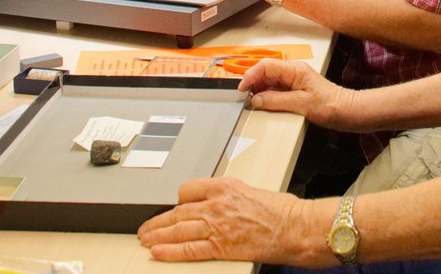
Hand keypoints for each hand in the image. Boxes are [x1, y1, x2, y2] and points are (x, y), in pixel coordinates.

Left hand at [137, 177, 308, 262]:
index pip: (188, 189)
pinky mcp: (221, 246)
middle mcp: (218, 204)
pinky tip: (158, 252)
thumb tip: (215, 206)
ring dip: (158, 235)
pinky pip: (189, 249)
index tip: (172, 207)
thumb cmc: (281, 211)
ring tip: (145, 239)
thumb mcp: (251, 191)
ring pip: (178, 230)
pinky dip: (170, 251)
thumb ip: (229, 197)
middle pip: (178, 212)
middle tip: (146, 227)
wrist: (295, 227)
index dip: (177, 200)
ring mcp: (218, 226)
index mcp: (225, 187)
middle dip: (158, 221)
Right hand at [240, 58, 356, 129]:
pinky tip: (261, 104)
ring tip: (250, 102)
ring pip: (269, 81)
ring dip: (258, 90)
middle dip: (252, 82)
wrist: (347, 112)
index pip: (266, 66)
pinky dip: (266, 96)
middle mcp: (293, 72)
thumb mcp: (301, 104)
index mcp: (294, 69)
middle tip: (242, 97)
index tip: (241, 89)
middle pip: (265, 72)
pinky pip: (275, 90)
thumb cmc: (330, 106)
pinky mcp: (295, 90)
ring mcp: (294, 81)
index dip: (251, 75)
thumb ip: (275, 101)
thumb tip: (255, 100)